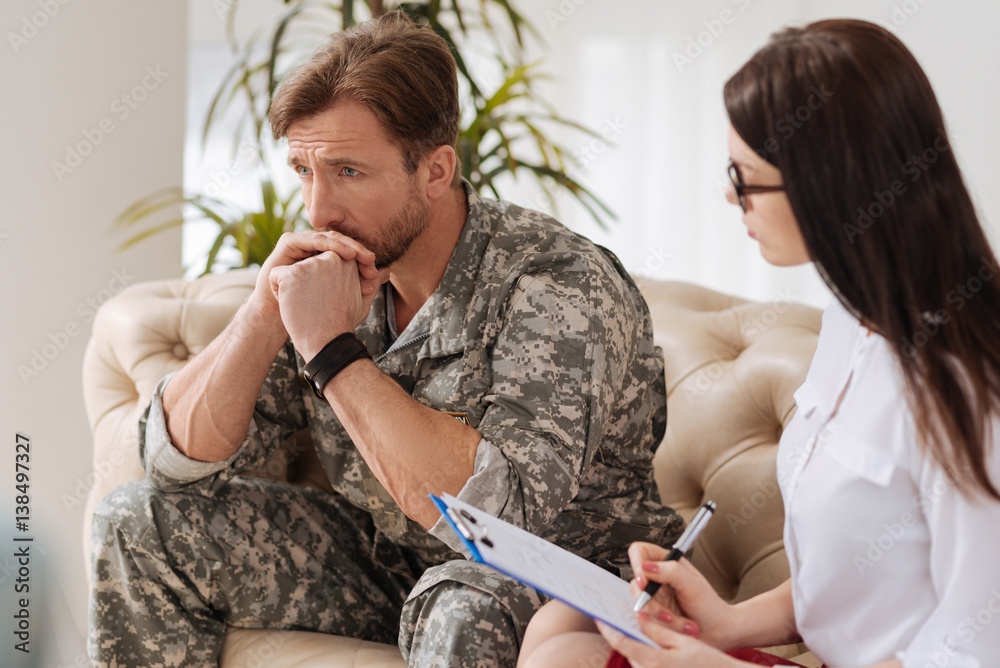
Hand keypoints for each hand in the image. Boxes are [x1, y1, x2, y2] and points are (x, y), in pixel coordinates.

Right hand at [247, 231, 383, 329]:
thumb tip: (387, 272)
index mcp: (330, 257)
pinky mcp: (289, 243)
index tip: (376, 271)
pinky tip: (335, 253)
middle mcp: (317, 248)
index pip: (350, 251)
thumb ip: (363, 285)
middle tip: (370, 260)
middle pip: (341, 242)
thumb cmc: (309, 311)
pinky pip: (308, 238)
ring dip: (344, 245)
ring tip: (357, 255)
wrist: (280, 317)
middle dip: (357, 250)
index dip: (364, 259)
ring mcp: (303, 244)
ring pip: (327, 238)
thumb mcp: (340, 299)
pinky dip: (324, 244)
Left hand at [268, 248, 388, 359]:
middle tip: (317, 306)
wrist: (328, 343)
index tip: (327, 302)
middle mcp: (330, 257)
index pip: (319, 264)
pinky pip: (275, 277)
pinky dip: (278, 292)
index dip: (319, 284)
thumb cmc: (344, 324)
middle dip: (305, 284)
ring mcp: (310, 265)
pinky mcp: (291, 274)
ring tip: (306, 306)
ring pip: (288, 271)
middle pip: (304, 266)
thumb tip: (385, 271)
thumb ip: (371, 281)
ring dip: (292, 289)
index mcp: (346, 260)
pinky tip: (291, 305)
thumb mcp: (363, 299)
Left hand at [596, 620, 743, 667]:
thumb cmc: (709, 662)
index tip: (600, 618)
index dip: (608, 629)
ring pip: (635, 662)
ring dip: (633, 648)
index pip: (622, 643)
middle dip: (622, 636)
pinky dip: (643, 657)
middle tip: (619, 619)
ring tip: (636, 630)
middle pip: (627, 654)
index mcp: (655, 662)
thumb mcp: (684, 641)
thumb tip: (638, 617)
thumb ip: (658, 630)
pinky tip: (649, 646)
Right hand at [627, 542, 737, 649]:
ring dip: (661, 617)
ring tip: (681, 622)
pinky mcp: (653, 615)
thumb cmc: (710, 607)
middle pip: (636, 583)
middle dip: (651, 602)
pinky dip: (663, 626)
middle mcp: (657, 578)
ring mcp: (654, 598)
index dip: (637, 563)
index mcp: (667, 563)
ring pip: (641, 605)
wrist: (717, 632)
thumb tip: (646, 566)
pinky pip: (647, 620)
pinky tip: (680, 627)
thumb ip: (671, 572)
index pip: (639, 552)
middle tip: (665, 612)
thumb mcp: (693, 586)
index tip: (644, 580)